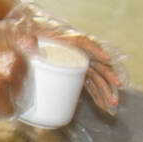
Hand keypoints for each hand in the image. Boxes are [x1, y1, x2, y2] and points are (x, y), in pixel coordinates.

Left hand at [5, 4, 126, 112]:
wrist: (30, 36)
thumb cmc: (31, 36)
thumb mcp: (28, 35)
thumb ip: (28, 39)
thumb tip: (30, 44)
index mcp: (68, 39)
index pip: (85, 42)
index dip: (95, 49)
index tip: (105, 59)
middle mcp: (78, 51)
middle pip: (97, 64)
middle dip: (107, 79)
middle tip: (114, 92)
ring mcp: (79, 61)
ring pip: (97, 76)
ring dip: (105, 90)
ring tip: (111, 105)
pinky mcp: (76, 70)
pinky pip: (90, 82)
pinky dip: (96, 94)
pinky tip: (102, 105)